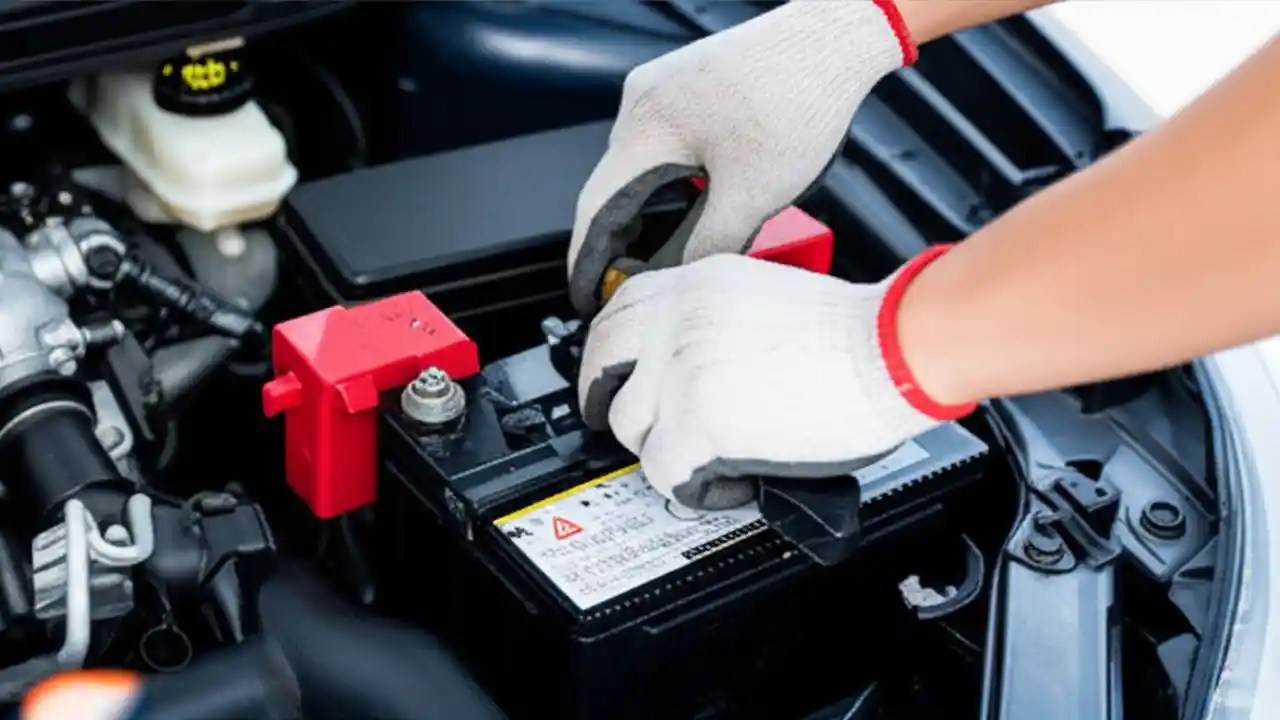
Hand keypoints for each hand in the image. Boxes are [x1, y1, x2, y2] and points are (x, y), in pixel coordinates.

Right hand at [566, 0, 916, 316]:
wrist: (836, 38)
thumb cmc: (799, 97)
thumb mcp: (753, 194)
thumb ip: (708, 245)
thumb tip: (677, 279)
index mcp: (645, 126)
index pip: (596, 207)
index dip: (588, 260)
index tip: (586, 295)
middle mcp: (642, 100)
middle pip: (613, 185)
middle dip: (617, 238)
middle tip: (623, 284)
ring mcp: (662, 86)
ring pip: (639, 163)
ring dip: (647, 207)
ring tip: (659, 251)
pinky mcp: (687, 82)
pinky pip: (662, 139)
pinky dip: (668, 178)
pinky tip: (692, 200)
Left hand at [577, 250, 975, 508]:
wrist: (892, 350)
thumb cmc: (857, 333)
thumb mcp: (765, 297)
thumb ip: (716, 320)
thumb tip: (692, 362)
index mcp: (697, 285)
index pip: (619, 309)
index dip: (611, 351)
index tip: (616, 374)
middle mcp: (679, 319)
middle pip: (600, 363)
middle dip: (607, 399)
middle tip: (633, 426)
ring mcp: (681, 369)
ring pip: (630, 424)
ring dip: (664, 448)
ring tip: (710, 455)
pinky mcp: (698, 420)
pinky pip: (664, 472)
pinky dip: (700, 488)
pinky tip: (737, 480)